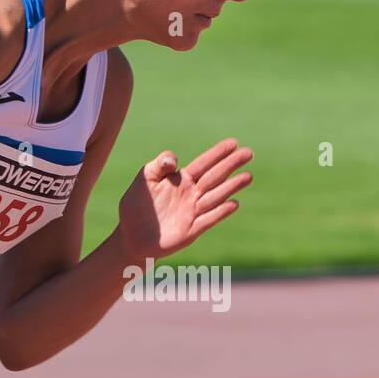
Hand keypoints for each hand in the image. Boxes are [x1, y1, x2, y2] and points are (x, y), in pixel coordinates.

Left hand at [117, 138, 252, 261]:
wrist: (130, 234)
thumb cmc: (137, 204)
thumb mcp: (145, 178)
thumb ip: (159, 165)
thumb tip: (174, 159)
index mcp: (181, 180)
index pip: (203, 163)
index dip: (218, 153)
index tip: (233, 142)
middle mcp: (191, 194)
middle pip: (214, 177)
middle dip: (231, 165)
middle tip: (249, 153)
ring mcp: (193, 212)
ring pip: (216, 196)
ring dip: (232, 187)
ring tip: (248, 176)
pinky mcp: (191, 230)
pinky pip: (208, 220)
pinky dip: (220, 212)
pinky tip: (234, 204)